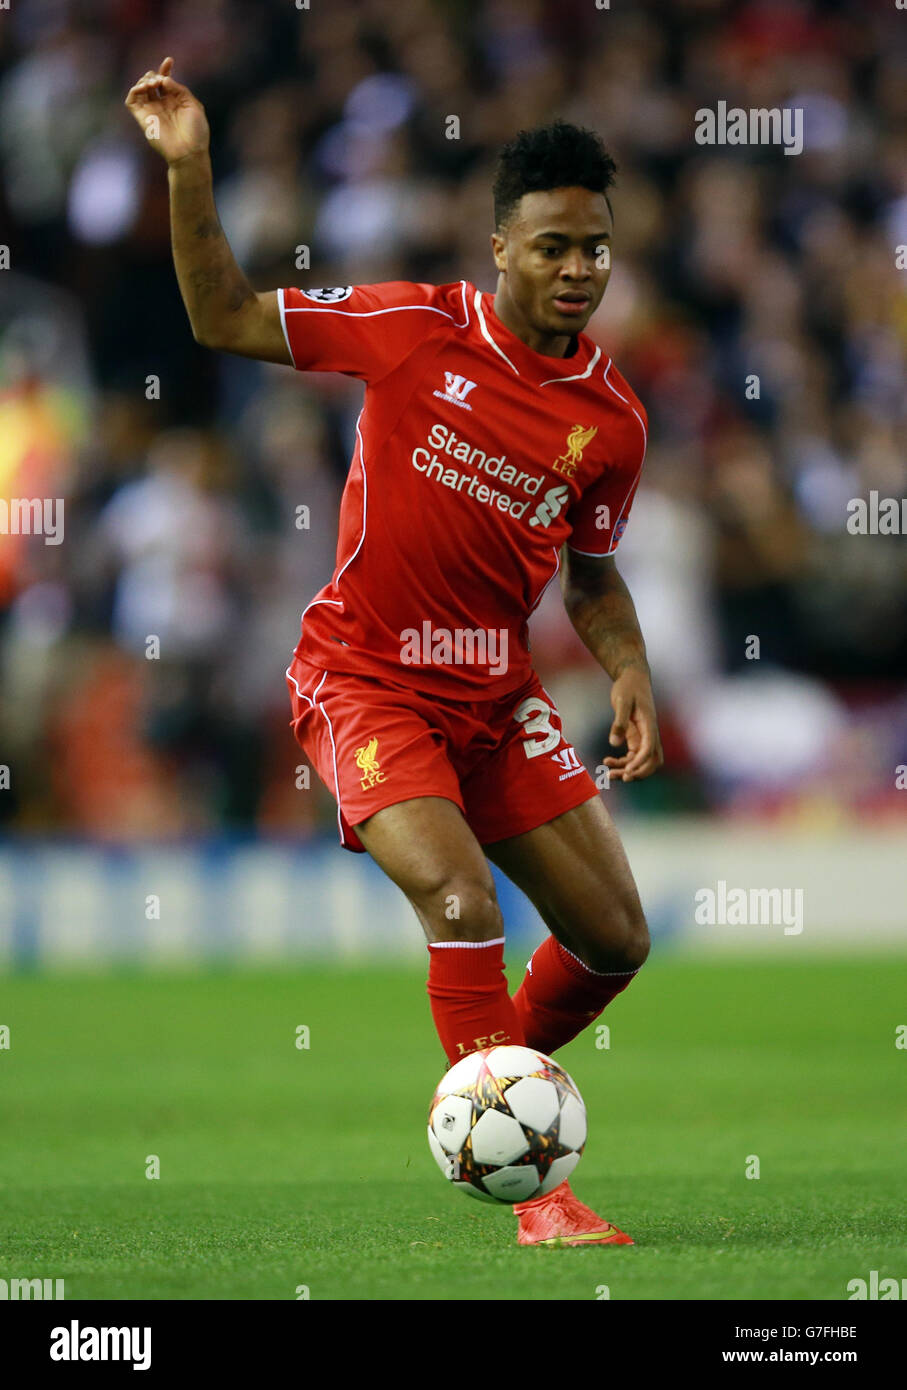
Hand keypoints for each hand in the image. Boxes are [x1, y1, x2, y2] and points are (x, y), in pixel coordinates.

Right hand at [124, 56, 208, 165]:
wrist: (189, 152)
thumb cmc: (196, 132)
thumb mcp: (193, 105)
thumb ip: (179, 89)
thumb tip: (164, 80)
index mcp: (175, 101)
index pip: (165, 80)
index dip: (165, 69)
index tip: (169, 61)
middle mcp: (162, 104)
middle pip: (151, 81)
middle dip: (155, 75)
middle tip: (161, 81)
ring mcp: (151, 111)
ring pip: (141, 88)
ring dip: (145, 80)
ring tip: (154, 84)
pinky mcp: (143, 119)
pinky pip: (131, 100)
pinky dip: (135, 90)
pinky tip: (145, 88)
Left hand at [604, 664, 662, 781]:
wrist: (632, 677)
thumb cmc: (628, 687)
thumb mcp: (621, 701)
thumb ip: (619, 722)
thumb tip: (614, 744)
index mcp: (649, 726)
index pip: (650, 750)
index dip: (640, 763)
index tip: (627, 772)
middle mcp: (650, 734)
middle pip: (652, 762)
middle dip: (638, 773)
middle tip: (620, 778)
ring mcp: (644, 737)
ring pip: (642, 762)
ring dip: (628, 771)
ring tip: (608, 774)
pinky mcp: (636, 737)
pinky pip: (633, 756)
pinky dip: (623, 763)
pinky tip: (607, 761)